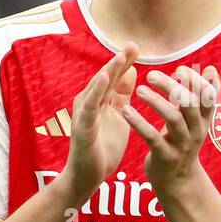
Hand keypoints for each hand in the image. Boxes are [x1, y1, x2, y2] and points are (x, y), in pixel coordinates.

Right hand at [63, 43, 138, 198]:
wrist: (87, 177)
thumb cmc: (102, 148)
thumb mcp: (119, 117)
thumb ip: (122, 95)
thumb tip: (132, 72)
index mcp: (100, 101)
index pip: (114, 78)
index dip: (125, 62)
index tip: (138, 47)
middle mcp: (89, 103)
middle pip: (105, 78)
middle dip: (119, 61)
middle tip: (133, 44)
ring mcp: (84, 114)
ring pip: (96, 88)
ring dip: (108, 71)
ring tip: (121, 56)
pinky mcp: (82, 126)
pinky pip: (89, 106)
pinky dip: (97, 90)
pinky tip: (105, 78)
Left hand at [122, 64, 220, 195]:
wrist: (177, 181)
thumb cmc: (183, 143)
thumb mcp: (196, 121)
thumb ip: (201, 97)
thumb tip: (210, 69)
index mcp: (204, 120)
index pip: (208, 96)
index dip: (196, 81)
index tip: (180, 69)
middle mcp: (196, 131)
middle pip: (190, 104)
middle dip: (172, 87)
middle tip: (152, 75)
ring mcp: (182, 145)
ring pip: (173, 119)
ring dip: (156, 102)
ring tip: (139, 90)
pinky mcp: (165, 157)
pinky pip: (153, 137)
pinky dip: (139, 123)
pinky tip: (126, 111)